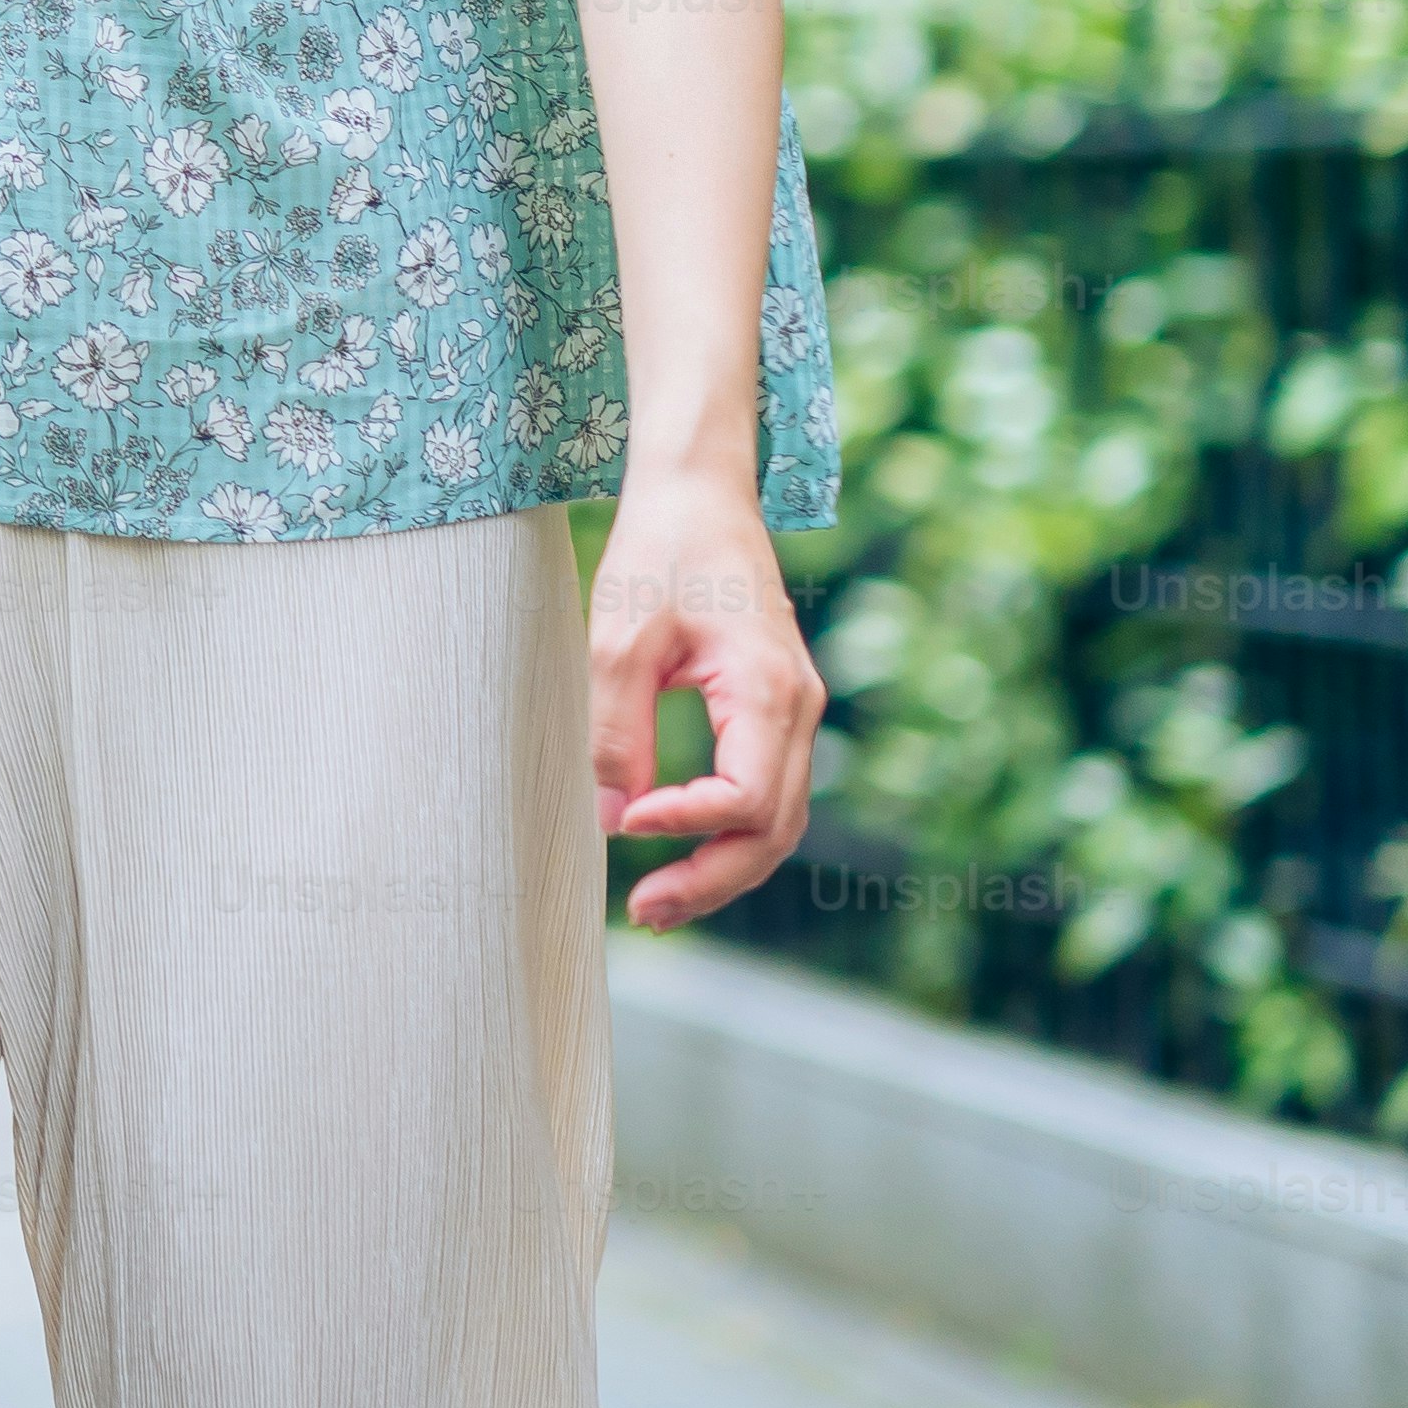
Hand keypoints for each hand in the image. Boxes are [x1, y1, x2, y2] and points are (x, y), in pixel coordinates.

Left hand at [593, 467, 822, 929]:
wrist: (698, 494)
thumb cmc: (660, 553)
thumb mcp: (618, 638)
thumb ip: (614, 731)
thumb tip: (609, 820)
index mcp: (769, 690)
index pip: (746, 796)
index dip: (687, 823)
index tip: (625, 821)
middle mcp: (798, 709)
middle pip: (774, 828)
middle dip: (712, 879)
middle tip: (644, 913)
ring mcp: (794, 710)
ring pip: (778, 819)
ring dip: (723, 866)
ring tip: (658, 902)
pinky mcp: (775, 708)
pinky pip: (766, 790)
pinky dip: (729, 830)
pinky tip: (679, 849)